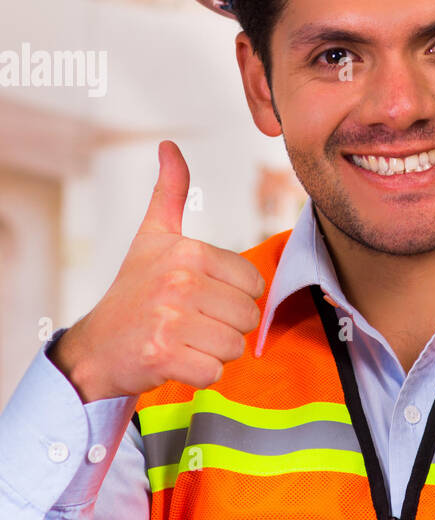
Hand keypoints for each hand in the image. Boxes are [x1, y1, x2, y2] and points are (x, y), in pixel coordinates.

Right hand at [50, 141, 266, 401]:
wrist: (97, 345)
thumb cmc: (133, 291)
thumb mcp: (152, 237)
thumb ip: (169, 192)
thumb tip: (169, 146)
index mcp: (187, 251)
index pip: (253, 284)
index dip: (234, 297)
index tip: (201, 298)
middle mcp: (179, 282)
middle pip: (248, 316)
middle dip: (225, 326)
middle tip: (191, 322)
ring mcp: (169, 320)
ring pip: (235, 346)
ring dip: (214, 351)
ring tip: (184, 339)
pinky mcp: (163, 356)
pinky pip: (214, 372)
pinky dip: (200, 373)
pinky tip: (176, 359)